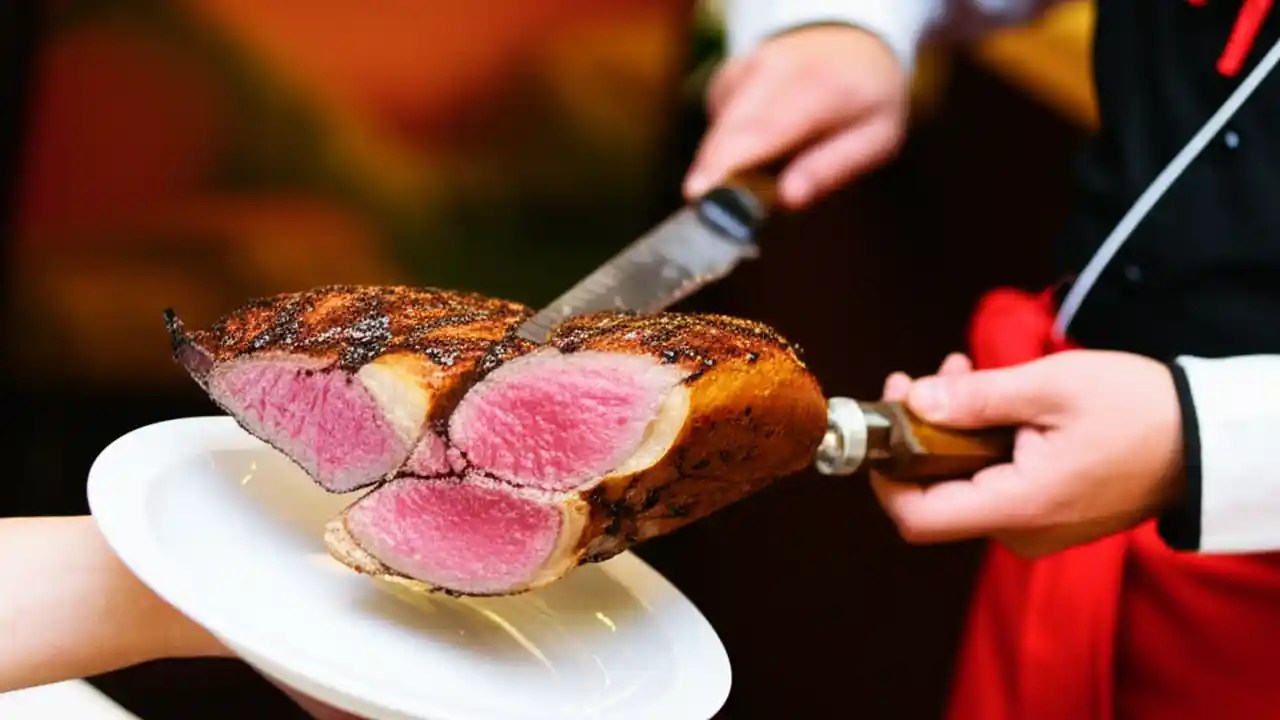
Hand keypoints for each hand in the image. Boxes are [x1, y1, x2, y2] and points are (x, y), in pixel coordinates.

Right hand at [684, 25, 908, 208]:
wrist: (850, 41)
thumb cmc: (867, 98)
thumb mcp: (879, 136)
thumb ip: (835, 167)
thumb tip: (788, 199)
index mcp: (820, 87)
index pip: (764, 130)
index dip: (727, 164)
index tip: (697, 195)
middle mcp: (775, 69)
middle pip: (729, 131)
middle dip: (711, 174)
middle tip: (705, 213)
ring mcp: (745, 69)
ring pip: (717, 132)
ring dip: (726, 166)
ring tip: (770, 171)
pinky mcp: (727, 77)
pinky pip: (717, 124)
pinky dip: (730, 147)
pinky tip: (761, 145)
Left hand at [873, 350, 1185, 557]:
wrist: (1204, 440)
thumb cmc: (1138, 410)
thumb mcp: (1051, 387)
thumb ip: (976, 399)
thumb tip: (913, 401)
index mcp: (1019, 506)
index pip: (918, 516)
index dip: (886, 475)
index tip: (884, 424)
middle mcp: (1020, 530)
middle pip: (935, 493)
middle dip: (920, 431)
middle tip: (923, 377)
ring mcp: (1034, 527)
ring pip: (962, 482)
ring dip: (950, 427)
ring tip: (961, 372)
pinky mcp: (1045, 514)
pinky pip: (992, 482)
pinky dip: (978, 440)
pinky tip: (987, 396)